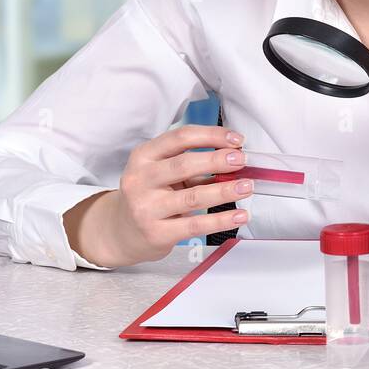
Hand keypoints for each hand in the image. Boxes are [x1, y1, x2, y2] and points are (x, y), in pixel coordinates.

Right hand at [63, 126, 253, 266]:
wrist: (122, 232)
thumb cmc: (151, 195)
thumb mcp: (161, 171)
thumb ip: (191, 163)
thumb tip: (234, 157)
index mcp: (143, 156)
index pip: (180, 137)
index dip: (212, 135)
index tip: (237, 139)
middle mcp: (140, 179)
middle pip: (184, 164)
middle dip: (218, 160)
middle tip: (242, 160)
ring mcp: (146, 207)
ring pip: (193, 196)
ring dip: (225, 190)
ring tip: (247, 187)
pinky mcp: (156, 233)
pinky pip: (195, 225)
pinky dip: (221, 220)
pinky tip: (240, 215)